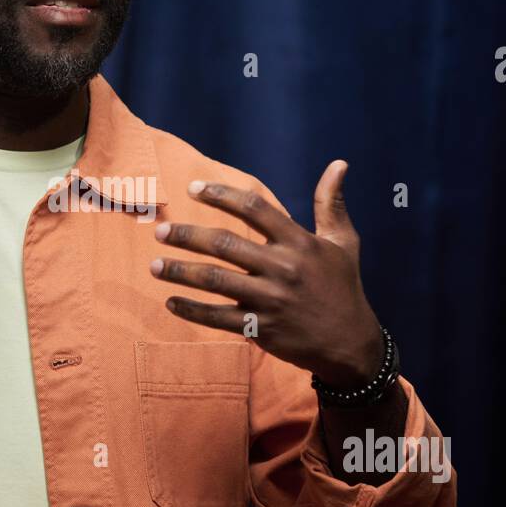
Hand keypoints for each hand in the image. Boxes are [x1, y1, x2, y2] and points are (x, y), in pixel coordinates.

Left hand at [150, 160, 383, 386]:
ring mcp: (270, 300)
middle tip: (160, 231)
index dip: (221, 195)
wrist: (352, 344)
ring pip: (215, 281)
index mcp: (299, 243)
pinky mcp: (262, 329)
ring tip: (154, 265)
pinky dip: (191, 311)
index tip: (193, 188)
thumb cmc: (344, 287)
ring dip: (180, 271)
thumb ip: (331, 203)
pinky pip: (218, 318)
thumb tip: (339, 163)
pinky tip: (170, 302)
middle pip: (225, 244)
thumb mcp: (343, 242)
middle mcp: (283, 268)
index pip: (254, 209)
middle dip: (187, 235)